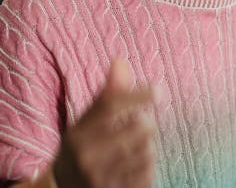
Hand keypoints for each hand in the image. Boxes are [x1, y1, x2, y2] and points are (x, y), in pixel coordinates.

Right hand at [51, 59, 157, 187]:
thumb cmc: (82, 149)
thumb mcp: (86, 123)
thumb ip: (106, 95)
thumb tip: (119, 59)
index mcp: (76, 134)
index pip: (111, 105)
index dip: (138, 94)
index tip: (159, 90)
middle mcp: (85, 156)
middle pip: (136, 127)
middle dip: (145, 124)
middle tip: (142, 125)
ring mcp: (99, 178)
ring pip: (146, 150)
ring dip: (147, 146)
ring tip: (133, 149)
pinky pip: (148, 171)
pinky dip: (147, 165)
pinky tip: (135, 166)